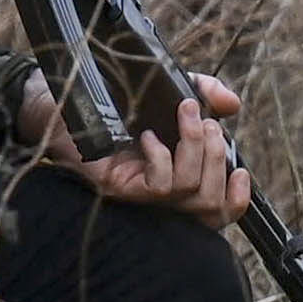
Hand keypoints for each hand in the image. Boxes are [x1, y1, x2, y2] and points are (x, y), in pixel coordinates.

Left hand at [18, 71, 251, 221]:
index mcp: (177, 179)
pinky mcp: (118, 188)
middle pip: (210, 203)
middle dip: (215, 156)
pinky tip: (148, 136)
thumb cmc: (115, 98)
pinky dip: (161, 156)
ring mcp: (139, 195)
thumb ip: (203, 93)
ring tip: (184, 114)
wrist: (62, 99)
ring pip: (187, 191)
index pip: (216, 212)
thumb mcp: (167, 89)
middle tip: (203, 120)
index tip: (241, 169)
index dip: (237, 200)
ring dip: (194, 148)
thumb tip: (232, 104)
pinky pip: (157, 185)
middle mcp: (160, 195)